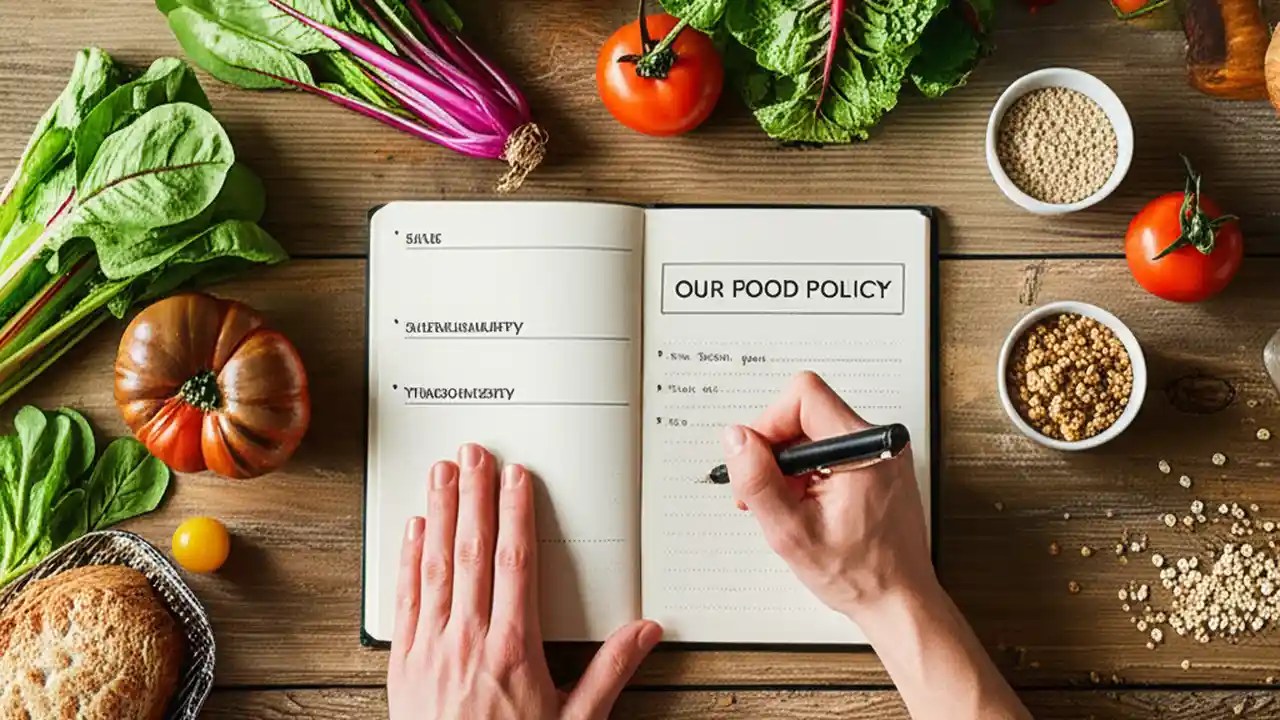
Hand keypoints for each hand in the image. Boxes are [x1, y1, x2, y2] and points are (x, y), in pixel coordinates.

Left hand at [387, 444, 662, 719]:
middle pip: (472, 551)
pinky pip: (405, 600)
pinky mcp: (403, 663)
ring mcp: (430, 649)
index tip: (517, 479)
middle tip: (475, 455)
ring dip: (438, 514)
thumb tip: (644, 632)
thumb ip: (610, 671)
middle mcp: (468, 641)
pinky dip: (407, 560)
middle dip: (474, 497)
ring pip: (434, 566)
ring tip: (441, 474)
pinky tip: (413, 530)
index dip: (515, 513)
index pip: (515, 563)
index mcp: (512, 649)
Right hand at [722, 372, 935, 617]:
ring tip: (790, 505)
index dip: (769, 423)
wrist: (898, 600)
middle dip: (776, 449)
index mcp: (864, 448)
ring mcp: (882, 451)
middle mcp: (879, 441)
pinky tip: (807, 505)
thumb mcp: (792, 532)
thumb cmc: (858, 575)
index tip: (758, 461)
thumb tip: (735, 438)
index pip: (804, 395)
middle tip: (768, 493)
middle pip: (807, 410)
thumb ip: (758, 480)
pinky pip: (831, 448)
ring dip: (791, 464)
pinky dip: (809, 471)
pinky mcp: (878, 463)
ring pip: (815, 430)